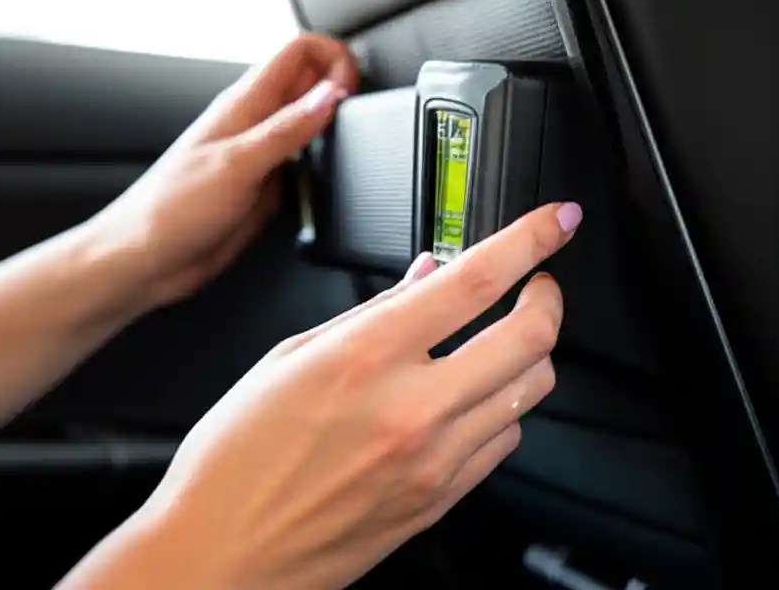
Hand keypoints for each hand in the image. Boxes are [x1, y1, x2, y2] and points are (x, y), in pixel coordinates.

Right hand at [60, 202, 583, 589]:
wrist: (222, 556)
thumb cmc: (235, 462)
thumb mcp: (288, 359)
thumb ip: (373, 311)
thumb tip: (430, 274)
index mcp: (364, 359)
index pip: (476, 281)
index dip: (531, 239)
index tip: (556, 221)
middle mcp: (410, 410)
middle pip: (530, 338)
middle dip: (549, 298)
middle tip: (539, 285)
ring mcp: (433, 461)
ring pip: (531, 391)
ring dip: (530, 355)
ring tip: (501, 342)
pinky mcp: (442, 501)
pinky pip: (506, 440)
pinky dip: (503, 408)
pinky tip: (472, 399)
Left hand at [82, 34, 359, 309]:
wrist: (146, 260)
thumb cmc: (171, 210)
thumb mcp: (237, 165)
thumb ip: (287, 130)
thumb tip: (330, 95)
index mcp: (243, 104)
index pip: (298, 52)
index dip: (332, 58)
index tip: (351, 89)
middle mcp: (254, 124)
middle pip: (310, 82)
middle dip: (340, 89)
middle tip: (354, 119)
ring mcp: (261, 155)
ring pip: (309, 123)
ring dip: (332, 127)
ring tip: (343, 149)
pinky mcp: (265, 186)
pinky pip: (303, 165)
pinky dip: (321, 167)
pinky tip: (322, 183)